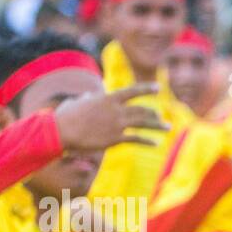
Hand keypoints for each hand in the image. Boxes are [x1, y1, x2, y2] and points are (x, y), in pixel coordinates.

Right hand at [54, 83, 168, 151]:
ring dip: (157, 125)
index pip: (132, 91)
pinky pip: (136, 139)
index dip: (146, 89)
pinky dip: (147, 141)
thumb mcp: (78, 102)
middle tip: (161, 118)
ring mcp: (117, 124)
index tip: (158, 88)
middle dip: (153, 114)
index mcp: (108, 98)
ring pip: (143, 123)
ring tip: (168, 128)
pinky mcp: (115, 138)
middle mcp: (116, 110)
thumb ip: (87, 99)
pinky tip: (156, 143)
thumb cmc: (67, 116)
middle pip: (141, 110)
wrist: (63, 131)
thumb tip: (88, 96)